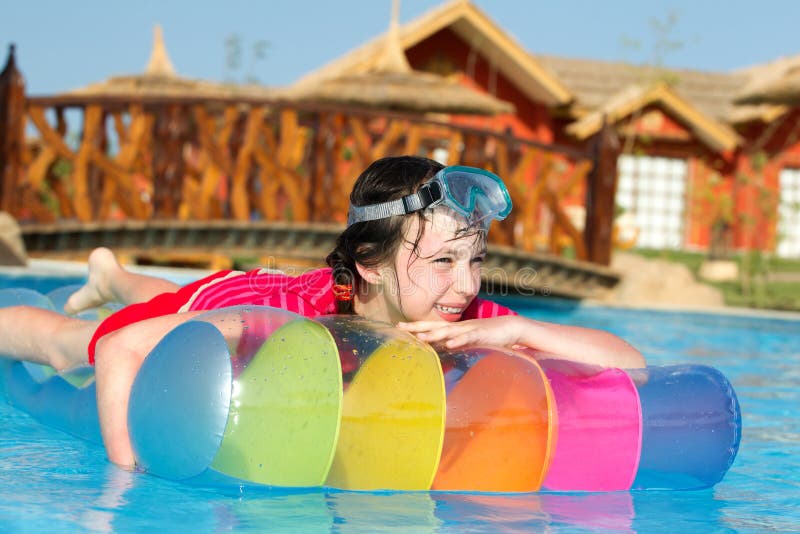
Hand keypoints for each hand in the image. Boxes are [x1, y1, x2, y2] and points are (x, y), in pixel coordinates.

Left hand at [397, 316, 522, 349]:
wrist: (510, 328)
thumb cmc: (487, 336)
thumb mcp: (467, 342)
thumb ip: (453, 346)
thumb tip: (438, 352)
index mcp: (454, 329)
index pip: (431, 326)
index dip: (415, 326)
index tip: (398, 326)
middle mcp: (458, 327)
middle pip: (434, 325)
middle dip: (418, 326)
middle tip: (401, 327)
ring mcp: (468, 329)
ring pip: (448, 331)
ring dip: (434, 334)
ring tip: (420, 337)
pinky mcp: (480, 334)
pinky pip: (468, 337)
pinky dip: (459, 340)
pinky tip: (450, 344)